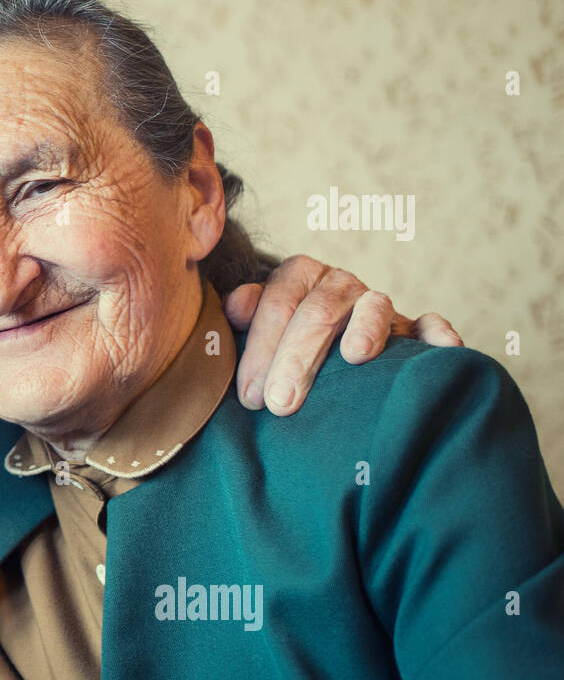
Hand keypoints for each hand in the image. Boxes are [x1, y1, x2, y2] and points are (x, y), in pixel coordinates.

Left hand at [223, 255, 462, 415]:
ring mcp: (377, 304)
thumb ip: (245, 316)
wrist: (319, 341)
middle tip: (281, 403)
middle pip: (320, 311)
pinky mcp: (412, 327)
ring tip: (356, 356)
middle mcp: (339, 284)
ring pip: (373, 307)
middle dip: (297, 357)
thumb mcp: (256, 327)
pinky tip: (444, 350)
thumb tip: (236, 308)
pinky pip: (429, 325)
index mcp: (298, 276)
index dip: (262, 348)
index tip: (251, 397)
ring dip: (366, 329)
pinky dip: (437, 334)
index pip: (278, 302)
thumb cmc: (279, 342)